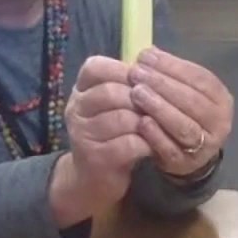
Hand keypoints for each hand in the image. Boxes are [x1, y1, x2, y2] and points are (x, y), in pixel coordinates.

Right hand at [50, 56, 151, 226]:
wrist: (92, 179)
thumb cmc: (110, 134)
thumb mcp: (113, 105)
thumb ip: (126, 84)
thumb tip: (155, 58)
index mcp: (80, 90)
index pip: (95, 68)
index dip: (124, 71)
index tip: (145, 80)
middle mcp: (76, 109)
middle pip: (112, 92)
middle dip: (142, 98)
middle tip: (160, 106)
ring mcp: (83, 134)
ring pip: (123, 118)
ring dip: (147, 121)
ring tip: (160, 125)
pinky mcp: (96, 158)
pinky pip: (129, 144)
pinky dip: (147, 143)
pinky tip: (154, 145)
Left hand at [128, 47, 232, 177]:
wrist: (188, 155)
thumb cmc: (184, 114)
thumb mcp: (184, 91)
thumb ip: (171, 74)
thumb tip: (149, 53)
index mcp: (221, 99)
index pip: (200, 78)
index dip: (172, 66)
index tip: (147, 57)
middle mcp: (219, 122)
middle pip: (191, 101)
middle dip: (162, 84)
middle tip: (137, 73)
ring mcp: (205, 145)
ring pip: (183, 125)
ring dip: (159, 107)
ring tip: (136, 93)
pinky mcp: (186, 163)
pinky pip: (171, 148)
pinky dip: (156, 135)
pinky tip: (141, 122)